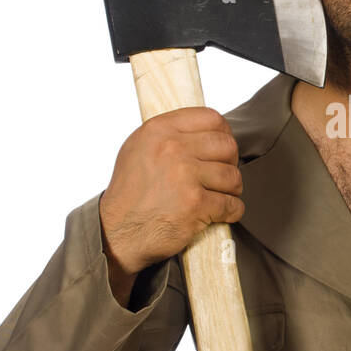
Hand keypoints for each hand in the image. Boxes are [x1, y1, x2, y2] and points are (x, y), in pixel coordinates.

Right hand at [98, 107, 244, 280]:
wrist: (117, 232)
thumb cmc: (130, 193)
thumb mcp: (139, 148)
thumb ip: (170, 134)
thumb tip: (207, 129)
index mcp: (159, 130)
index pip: (211, 118)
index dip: (223, 134)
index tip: (222, 149)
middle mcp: (172, 149)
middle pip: (227, 146)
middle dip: (230, 163)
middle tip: (221, 177)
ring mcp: (185, 176)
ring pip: (232, 176)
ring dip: (231, 189)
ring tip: (218, 195)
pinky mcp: (195, 204)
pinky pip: (231, 204)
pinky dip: (232, 211)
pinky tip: (221, 213)